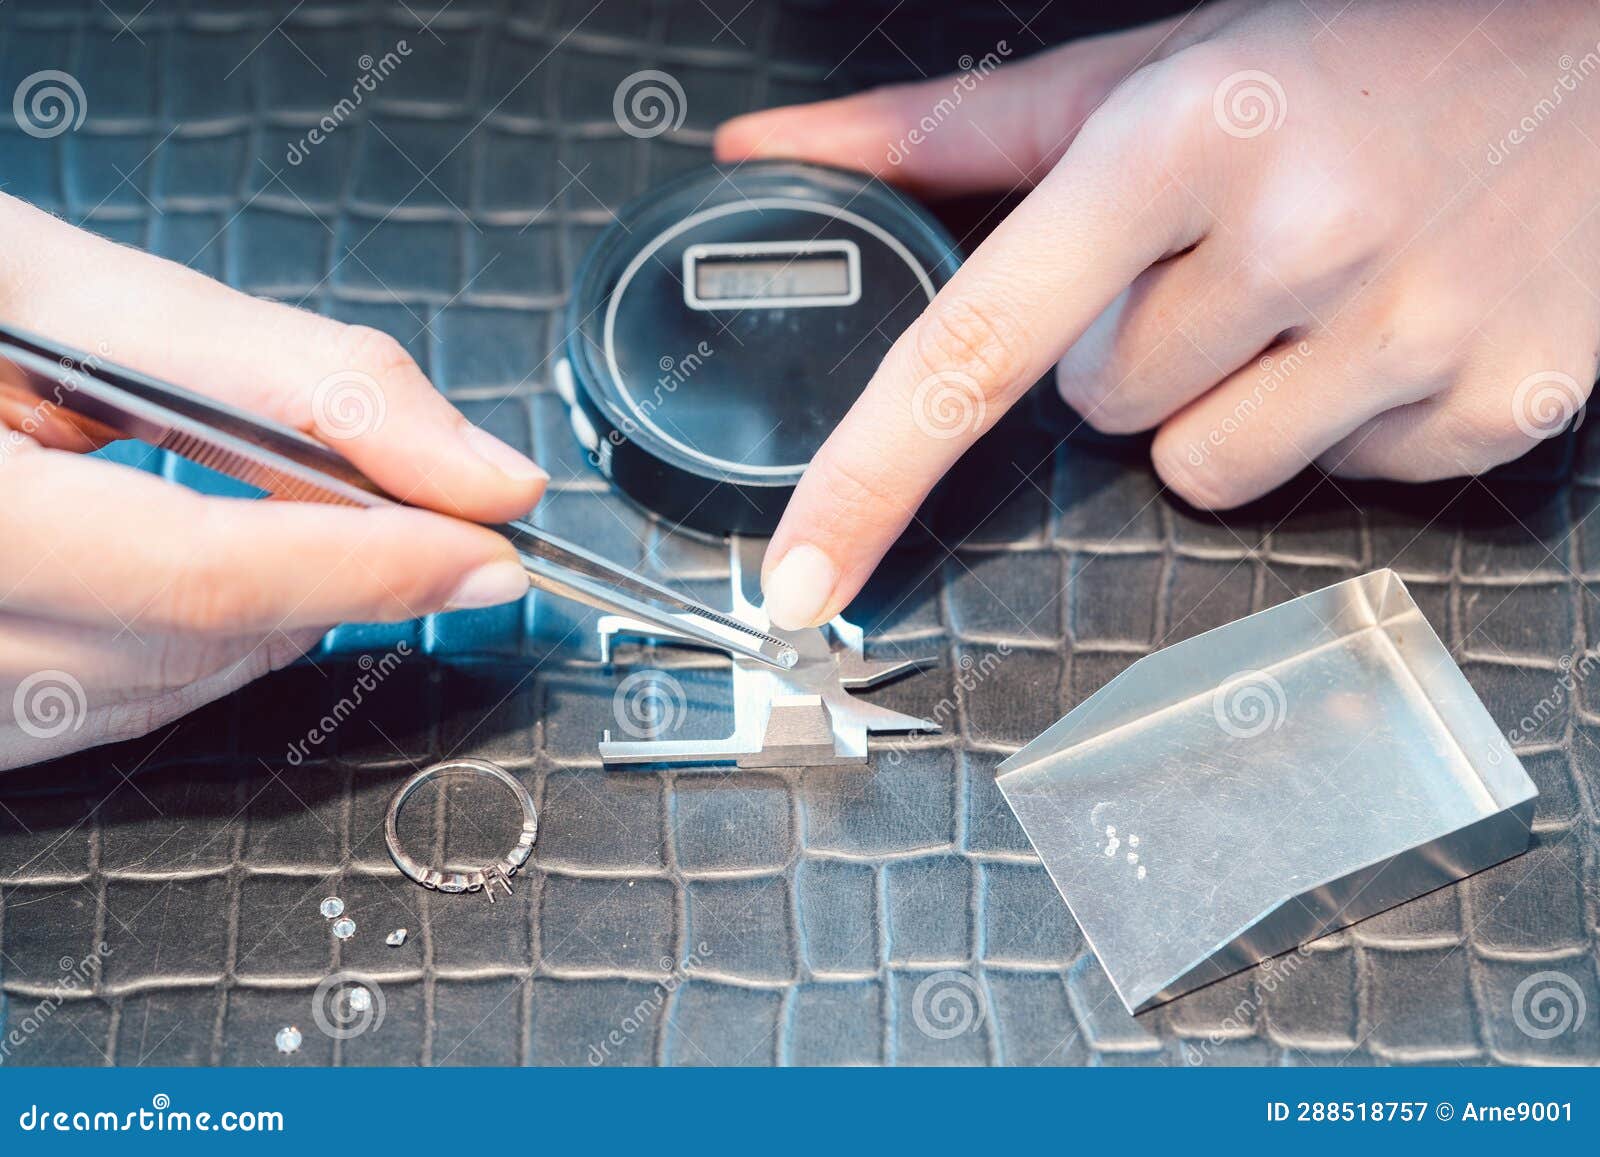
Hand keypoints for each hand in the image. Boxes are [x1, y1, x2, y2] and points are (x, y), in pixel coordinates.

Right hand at [0, 194, 545, 768]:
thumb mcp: (59, 289)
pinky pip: (84, 720)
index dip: (370, 566)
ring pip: (147, 699)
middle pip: (184, 647)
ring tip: (273, 519)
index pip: (194, 573)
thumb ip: (286, 378)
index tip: (488, 550)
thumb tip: (475, 474)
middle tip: (409, 516)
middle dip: (329, 578)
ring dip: (261, 616)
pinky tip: (189, 579)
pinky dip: (181, 649)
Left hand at [716, 0, 1599, 627]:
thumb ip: (955, 130)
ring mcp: (1411, 332)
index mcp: (1186, 135)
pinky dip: (1334, 423)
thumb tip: (776, 145)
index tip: (802, 577)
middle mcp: (1302, 234)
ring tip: (1305, 291)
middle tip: (1227, 253)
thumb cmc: (1362, 51)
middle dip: (1134, 345)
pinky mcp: (1495, 406)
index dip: (869, 474)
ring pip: (1200, 471)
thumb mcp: (1161, 64)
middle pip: (1098, 410)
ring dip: (1224, 401)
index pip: (978, 342)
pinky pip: (1329, 486)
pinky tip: (1386, 322)